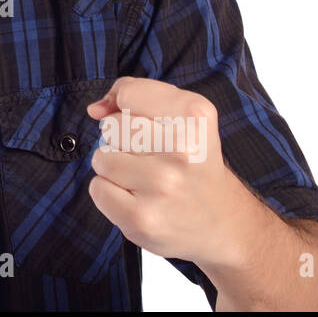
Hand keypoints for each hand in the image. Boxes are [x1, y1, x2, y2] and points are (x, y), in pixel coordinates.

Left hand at [85, 75, 248, 268]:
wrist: (221, 223)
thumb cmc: (193, 163)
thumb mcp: (182, 116)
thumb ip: (137, 94)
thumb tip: (96, 108)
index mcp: (195, 116)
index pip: (129, 93)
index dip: (126, 106)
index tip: (144, 122)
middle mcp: (182, 149)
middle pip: (111, 126)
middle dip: (122, 140)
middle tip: (152, 157)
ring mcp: (162, 185)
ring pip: (102, 157)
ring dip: (114, 168)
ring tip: (144, 179)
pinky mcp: (141, 218)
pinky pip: (97, 189)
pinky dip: (110, 194)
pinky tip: (137, 199)